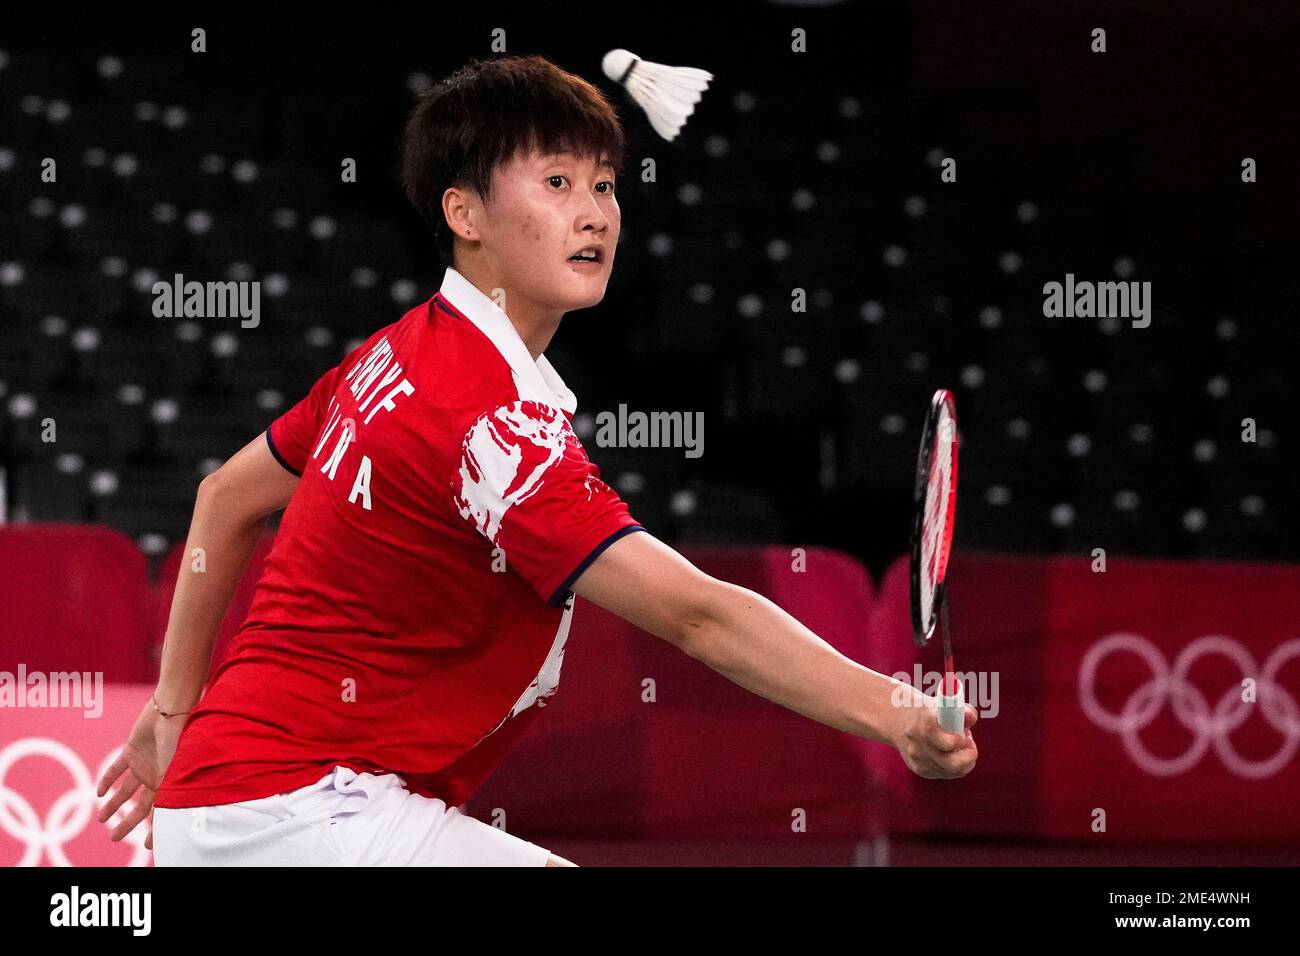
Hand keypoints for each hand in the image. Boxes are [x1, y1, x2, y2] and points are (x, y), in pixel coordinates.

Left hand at [96, 697, 188, 848]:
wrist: (171, 709)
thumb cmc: (179, 738)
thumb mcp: (174, 769)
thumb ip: (168, 791)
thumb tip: (165, 819)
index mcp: (170, 782)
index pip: (162, 812)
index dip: (156, 830)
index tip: (147, 845)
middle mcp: (157, 777)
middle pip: (141, 806)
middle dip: (127, 823)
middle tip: (114, 838)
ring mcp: (144, 765)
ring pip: (126, 790)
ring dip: (114, 805)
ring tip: (102, 819)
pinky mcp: (131, 751)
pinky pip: (117, 770)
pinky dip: (107, 780)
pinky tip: (99, 794)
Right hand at [893, 687, 978, 779]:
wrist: (896, 719)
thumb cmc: (926, 711)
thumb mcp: (942, 704)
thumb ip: (962, 710)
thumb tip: (971, 718)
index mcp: (926, 724)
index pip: (949, 743)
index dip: (962, 742)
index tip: (965, 734)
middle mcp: (920, 744)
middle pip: (953, 764)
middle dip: (968, 756)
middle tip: (967, 744)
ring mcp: (918, 759)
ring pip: (952, 771)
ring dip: (961, 759)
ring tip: (956, 745)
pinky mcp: (919, 769)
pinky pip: (945, 773)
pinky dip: (952, 765)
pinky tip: (948, 752)